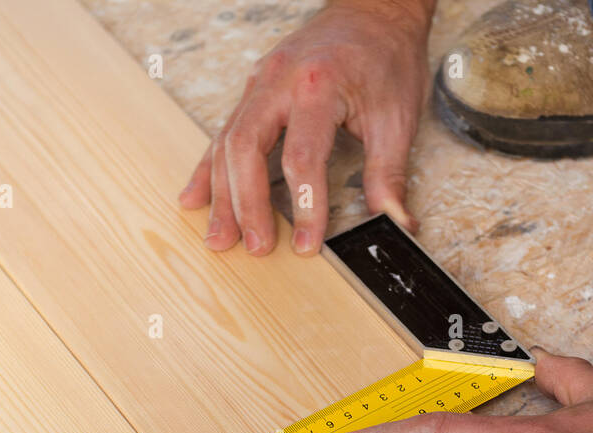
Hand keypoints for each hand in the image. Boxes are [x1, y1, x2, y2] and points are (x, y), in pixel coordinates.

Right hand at [179, 0, 432, 255]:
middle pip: (247, 149)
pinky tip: (195, 199)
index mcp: (318, 85)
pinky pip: (223, 132)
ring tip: (220, 238)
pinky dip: (208, 169)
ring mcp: (260, 83)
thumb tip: (396, 223)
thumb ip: (390, 174)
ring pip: (227, 143)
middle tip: (255, 247)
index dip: (304, 206)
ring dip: (221, 195)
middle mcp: (279, 81)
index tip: (305, 244)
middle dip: (247, 205)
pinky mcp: (252, 89)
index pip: (302, 157)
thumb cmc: (385, 57)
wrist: (373, 10)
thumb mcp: (397, 116)